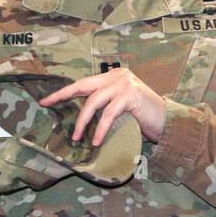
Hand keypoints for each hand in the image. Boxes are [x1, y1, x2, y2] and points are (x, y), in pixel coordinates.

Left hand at [38, 66, 165, 144]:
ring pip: (94, 101)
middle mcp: (118, 75)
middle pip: (84, 86)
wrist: (169, 122)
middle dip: (63, 96)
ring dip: (82, 121)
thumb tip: (79, 116)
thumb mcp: (120, 108)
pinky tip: (97, 140)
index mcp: (113, 76)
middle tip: (46, 105)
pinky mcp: (131, 95)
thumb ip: (104, 105)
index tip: (46, 100)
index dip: (64, 92)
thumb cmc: (143, 118)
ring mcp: (125, 83)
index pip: (84, 83)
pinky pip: (109, 113)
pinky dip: (101, 128)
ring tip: (77, 138)